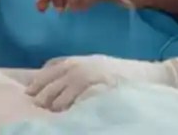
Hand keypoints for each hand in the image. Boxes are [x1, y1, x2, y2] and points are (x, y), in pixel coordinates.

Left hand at [25, 54, 177, 111]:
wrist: (147, 76)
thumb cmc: (119, 72)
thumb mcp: (94, 64)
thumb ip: (74, 68)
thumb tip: (50, 77)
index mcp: (75, 61)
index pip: (46, 72)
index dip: (35, 84)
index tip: (30, 95)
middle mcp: (78, 68)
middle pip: (48, 87)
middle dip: (41, 99)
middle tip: (38, 110)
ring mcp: (87, 79)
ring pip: (58, 99)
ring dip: (53, 108)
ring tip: (52, 116)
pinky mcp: (96, 91)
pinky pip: (74, 105)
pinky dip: (69, 111)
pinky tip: (68, 116)